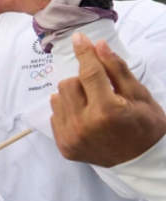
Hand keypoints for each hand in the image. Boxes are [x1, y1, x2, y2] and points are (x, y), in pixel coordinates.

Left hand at [51, 34, 165, 166]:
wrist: (143, 161)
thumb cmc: (146, 126)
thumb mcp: (139, 95)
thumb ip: (116, 70)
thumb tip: (98, 46)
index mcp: (107, 110)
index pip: (89, 72)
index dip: (84, 53)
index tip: (78, 38)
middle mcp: (84, 125)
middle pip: (68, 84)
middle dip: (83, 81)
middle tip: (100, 91)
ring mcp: (71, 138)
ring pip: (57, 98)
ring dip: (73, 96)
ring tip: (92, 105)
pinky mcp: (64, 147)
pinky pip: (55, 116)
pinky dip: (67, 112)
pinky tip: (86, 118)